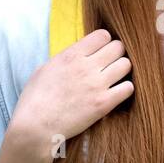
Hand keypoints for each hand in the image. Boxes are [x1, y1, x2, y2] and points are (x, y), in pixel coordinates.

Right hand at [6, 29, 133, 154]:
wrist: (35, 127)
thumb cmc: (34, 100)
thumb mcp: (44, 69)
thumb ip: (64, 59)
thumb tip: (77, 56)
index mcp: (71, 55)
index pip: (102, 35)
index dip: (104, 42)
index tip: (100, 52)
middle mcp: (86, 66)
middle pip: (118, 47)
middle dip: (116, 54)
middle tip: (110, 65)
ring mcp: (97, 84)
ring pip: (126, 65)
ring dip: (122, 71)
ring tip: (114, 79)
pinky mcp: (104, 104)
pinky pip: (128, 88)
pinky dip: (125, 89)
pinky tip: (116, 93)